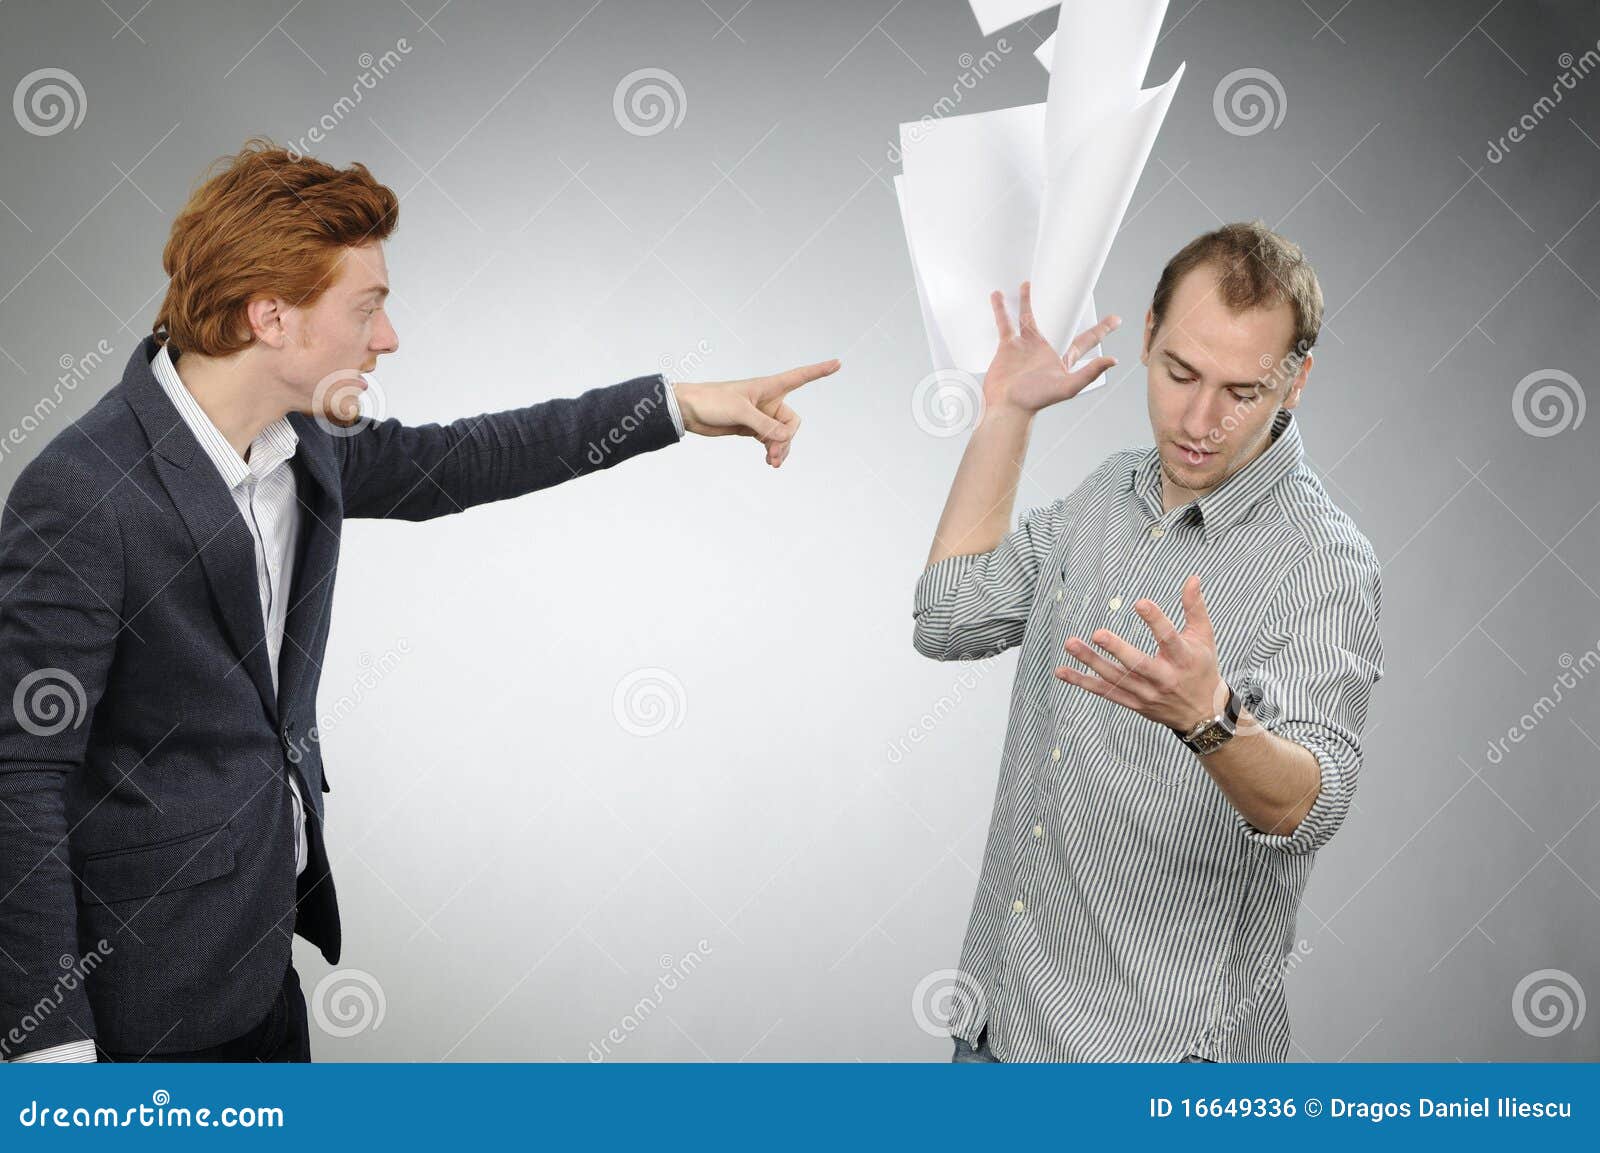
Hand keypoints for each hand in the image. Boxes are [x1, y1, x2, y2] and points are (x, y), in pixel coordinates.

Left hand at [674, 358, 839, 467]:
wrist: (689, 411)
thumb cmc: (712, 402)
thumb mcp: (740, 412)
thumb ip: (765, 425)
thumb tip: (786, 438)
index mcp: (769, 387)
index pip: (800, 377)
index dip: (819, 370)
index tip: (838, 363)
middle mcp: (769, 401)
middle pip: (791, 422)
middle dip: (786, 439)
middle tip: (773, 453)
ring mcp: (761, 416)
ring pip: (782, 435)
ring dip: (780, 448)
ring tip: (771, 462)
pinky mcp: (752, 428)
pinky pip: (771, 441)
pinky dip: (773, 451)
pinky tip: (770, 461)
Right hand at [983, 281, 1119, 416]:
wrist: (1007, 405)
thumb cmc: (1036, 399)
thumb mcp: (1067, 386)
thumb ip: (1089, 372)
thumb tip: (1113, 360)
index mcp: (1063, 358)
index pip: (1087, 340)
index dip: (1102, 330)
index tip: (1116, 320)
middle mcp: (1045, 349)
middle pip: (1058, 323)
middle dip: (1066, 308)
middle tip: (1072, 290)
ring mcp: (1025, 346)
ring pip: (1027, 318)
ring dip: (1027, 301)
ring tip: (1027, 284)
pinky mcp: (1007, 346)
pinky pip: (1005, 323)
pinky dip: (1001, 309)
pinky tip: (998, 296)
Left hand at [1053, 574, 1225, 732]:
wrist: (1201, 713)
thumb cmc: (1201, 669)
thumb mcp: (1204, 638)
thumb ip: (1195, 608)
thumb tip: (1192, 578)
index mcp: (1183, 659)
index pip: (1169, 639)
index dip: (1155, 620)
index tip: (1140, 603)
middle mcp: (1164, 679)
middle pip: (1138, 665)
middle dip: (1118, 650)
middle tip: (1098, 633)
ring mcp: (1146, 693)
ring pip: (1116, 678)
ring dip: (1091, 662)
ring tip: (1071, 643)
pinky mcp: (1132, 703)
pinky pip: (1104, 692)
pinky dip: (1082, 682)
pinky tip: (1062, 671)